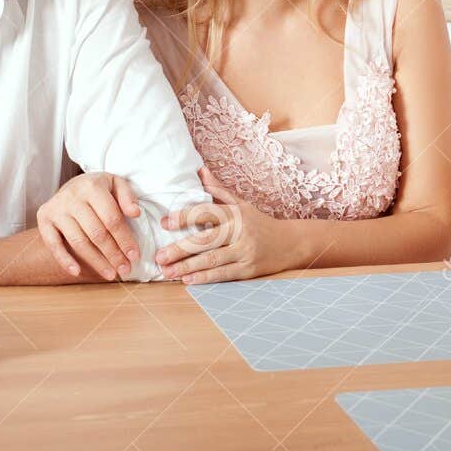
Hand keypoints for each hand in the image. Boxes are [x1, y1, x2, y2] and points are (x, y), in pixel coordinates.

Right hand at [36, 171, 143, 279]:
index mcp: (92, 187)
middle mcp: (71, 197)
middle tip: (125, 269)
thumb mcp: (116, 184)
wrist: (72, 185)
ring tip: (110, 274)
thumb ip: (127, 197)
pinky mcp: (43, 218)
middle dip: (113, 254)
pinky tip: (77, 272)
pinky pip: (53, 244)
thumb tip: (135, 213)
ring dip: (96, 261)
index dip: (124, 239)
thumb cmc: (99, 189)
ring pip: (78, 242)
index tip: (134, 256)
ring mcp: (56, 209)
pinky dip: (64, 260)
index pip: (112, 219)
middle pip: (96, 233)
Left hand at [153, 167, 297, 285]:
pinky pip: (223, 274)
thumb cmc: (259, 223)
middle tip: (159, 256)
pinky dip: (205, 278)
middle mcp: (240, 232)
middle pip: (206, 240)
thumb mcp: (241, 204)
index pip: (207, 213)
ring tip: (167, 271)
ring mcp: (245, 252)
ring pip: (213, 259)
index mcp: (235, 214)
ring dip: (187, 266)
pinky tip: (187, 280)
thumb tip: (200, 170)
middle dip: (180, 249)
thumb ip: (218, 190)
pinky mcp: (249, 270)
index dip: (185, 217)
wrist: (290, 243)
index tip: (165, 223)